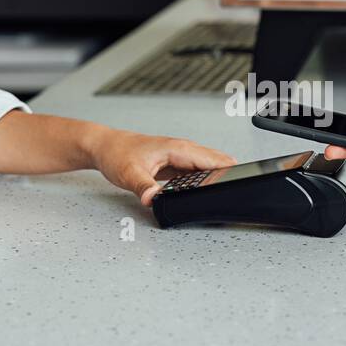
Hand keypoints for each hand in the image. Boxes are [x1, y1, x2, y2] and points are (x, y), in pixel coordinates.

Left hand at [89, 129, 235, 205]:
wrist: (104, 146)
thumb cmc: (116, 153)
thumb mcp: (129, 173)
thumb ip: (144, 187)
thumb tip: (153, 199)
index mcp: (177, 149)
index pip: (212, 159)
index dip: (228, 171)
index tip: (241, 181)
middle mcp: (182, 151)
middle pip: (215, 163)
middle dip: (228, 174)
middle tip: (240, 190)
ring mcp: (179, 158)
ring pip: (207, 167)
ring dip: (217, 177)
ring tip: (227, 192)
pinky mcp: (175, 165)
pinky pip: (197, 173)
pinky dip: (204, 181)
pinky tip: (206, 191)